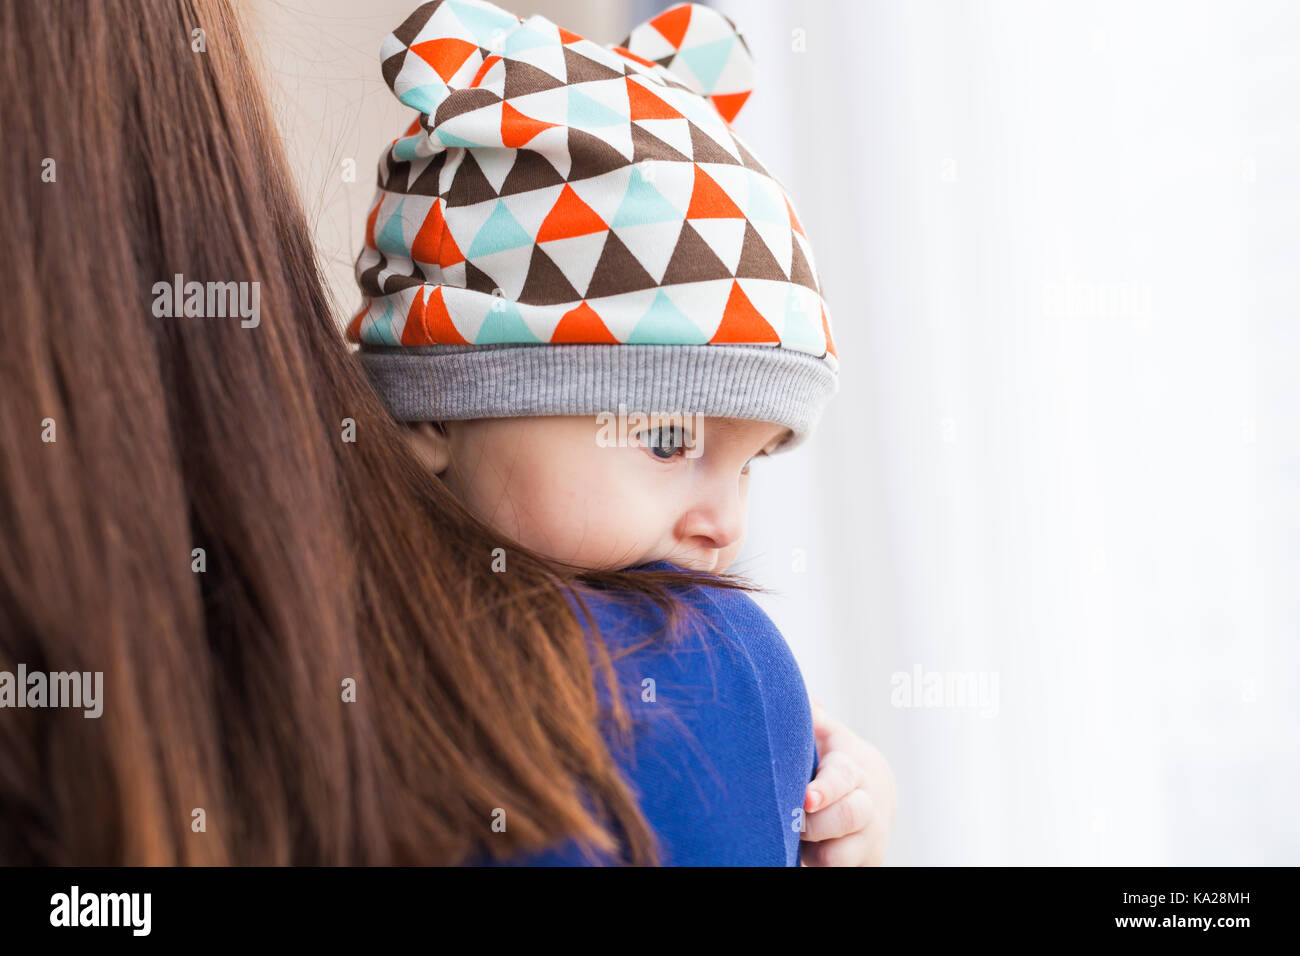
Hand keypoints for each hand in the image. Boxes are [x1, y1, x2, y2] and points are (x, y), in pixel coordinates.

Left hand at [799, 698, 896, 865]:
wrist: (876, 791)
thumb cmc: (836, 759)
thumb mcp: (827, 734)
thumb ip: (813, 718)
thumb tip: (802, 697)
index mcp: (852, 766)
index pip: (843, 778)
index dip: (825, 790)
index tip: (806, 799)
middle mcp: (867, 801)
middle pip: (847, 817)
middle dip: (815, 825)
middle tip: (791, 822)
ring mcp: (871, 835)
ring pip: (840, 855)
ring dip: (813, 851)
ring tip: (796, 836)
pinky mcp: (870, 860)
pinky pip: (839, 872)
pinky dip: (818, 866)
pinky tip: (808, 852)